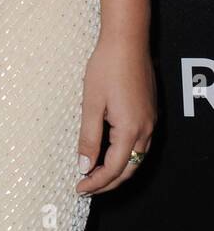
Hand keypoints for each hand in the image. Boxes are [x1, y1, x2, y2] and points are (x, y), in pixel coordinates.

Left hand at [76, 35, 155, 195]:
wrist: (127, 41)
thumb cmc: (107, 67)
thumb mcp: (91, 104)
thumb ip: (89, 138)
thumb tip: (85, 166)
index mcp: (130, 129)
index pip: (114, 169)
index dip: (97, 183)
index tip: (80, 189)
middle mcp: (145, 129)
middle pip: (129, 169)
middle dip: (108, 182)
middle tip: (86, 188)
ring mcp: (150, 121)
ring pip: (136, 158)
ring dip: (117, 170)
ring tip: (95, 175)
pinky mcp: (149, 113)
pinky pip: (140, 144)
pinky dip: (125, 155)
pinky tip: (110, 153)